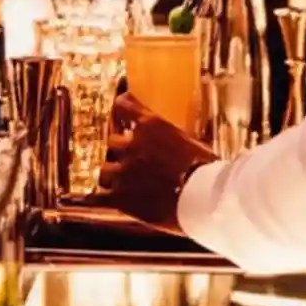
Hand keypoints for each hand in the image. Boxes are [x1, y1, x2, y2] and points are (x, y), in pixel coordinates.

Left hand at [96, 94, 218, 233]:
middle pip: (112, 141)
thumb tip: (175, 142)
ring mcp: (123, 171)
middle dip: (120, 150)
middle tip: (130, 158)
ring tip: (122, 182)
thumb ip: (173, 139)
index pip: (123, 106)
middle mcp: (132, 144)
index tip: (120, 111)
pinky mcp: (120, 197)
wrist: (205, 198)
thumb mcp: (191, 142)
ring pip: (104, 170)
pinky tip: (98, 200)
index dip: (119, 109)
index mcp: (151, 125)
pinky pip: (98, 197)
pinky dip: (98, 198)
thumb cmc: (206, 170)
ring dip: (112, 174)